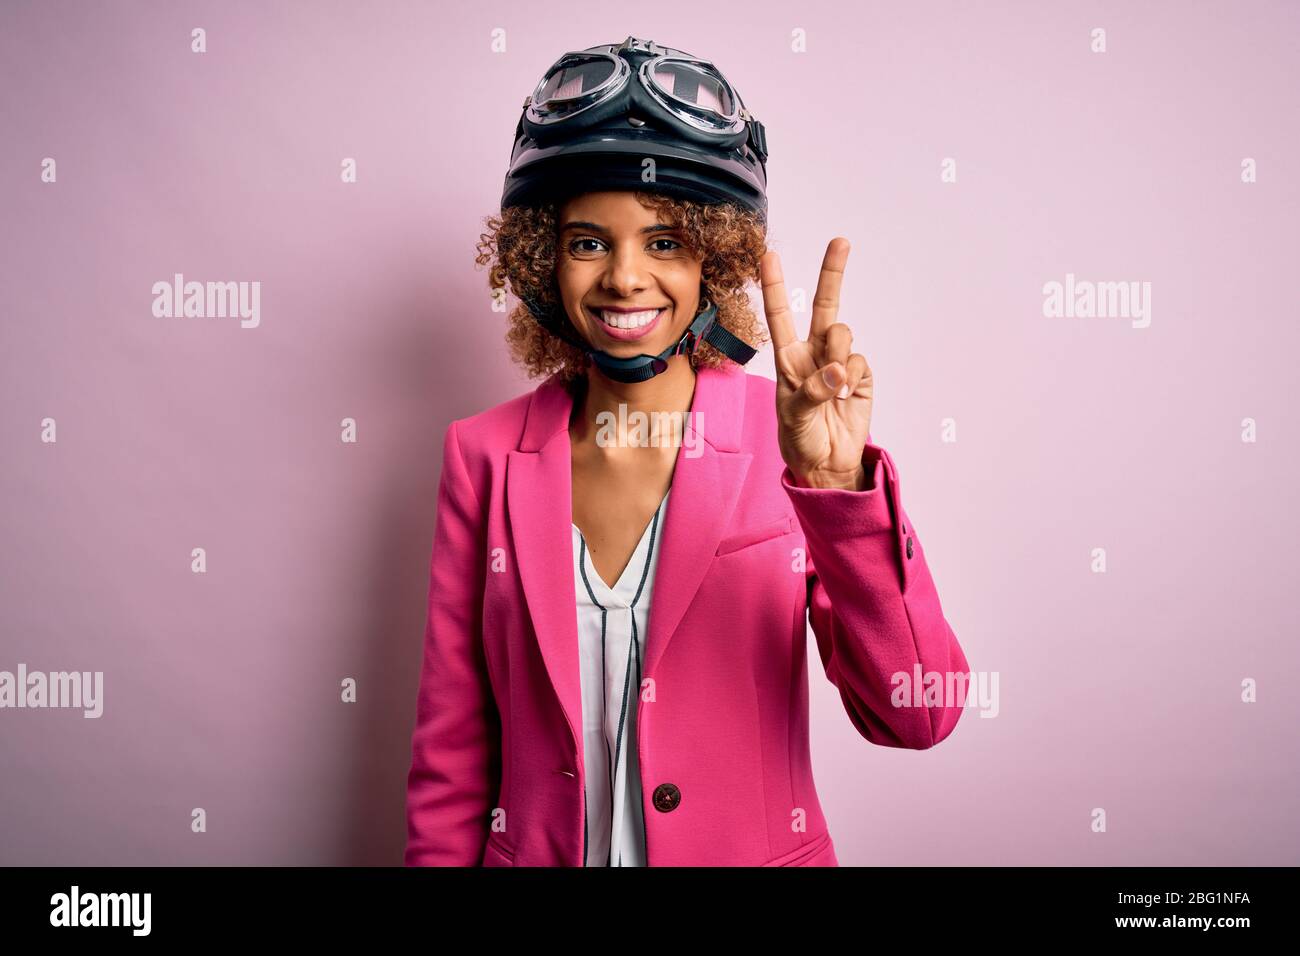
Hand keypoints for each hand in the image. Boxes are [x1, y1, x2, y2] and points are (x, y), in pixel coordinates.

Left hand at [759, 238, 874, 489]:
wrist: (827, 463)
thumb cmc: (800, 439)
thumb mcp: (793, 418)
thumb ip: (811, 392)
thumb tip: (837, 372)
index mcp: (788, 358)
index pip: (781, 315)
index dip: (776, 285)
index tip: (769, 255)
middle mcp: (814, 353)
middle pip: (825, 305)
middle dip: (832, 272)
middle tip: (840, 241)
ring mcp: (839, 362)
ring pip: (843, 335)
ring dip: (837, 356)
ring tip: (830, 388)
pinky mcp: (860, 376)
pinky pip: (860, 362)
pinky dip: (853, 380)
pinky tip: (845, 399)